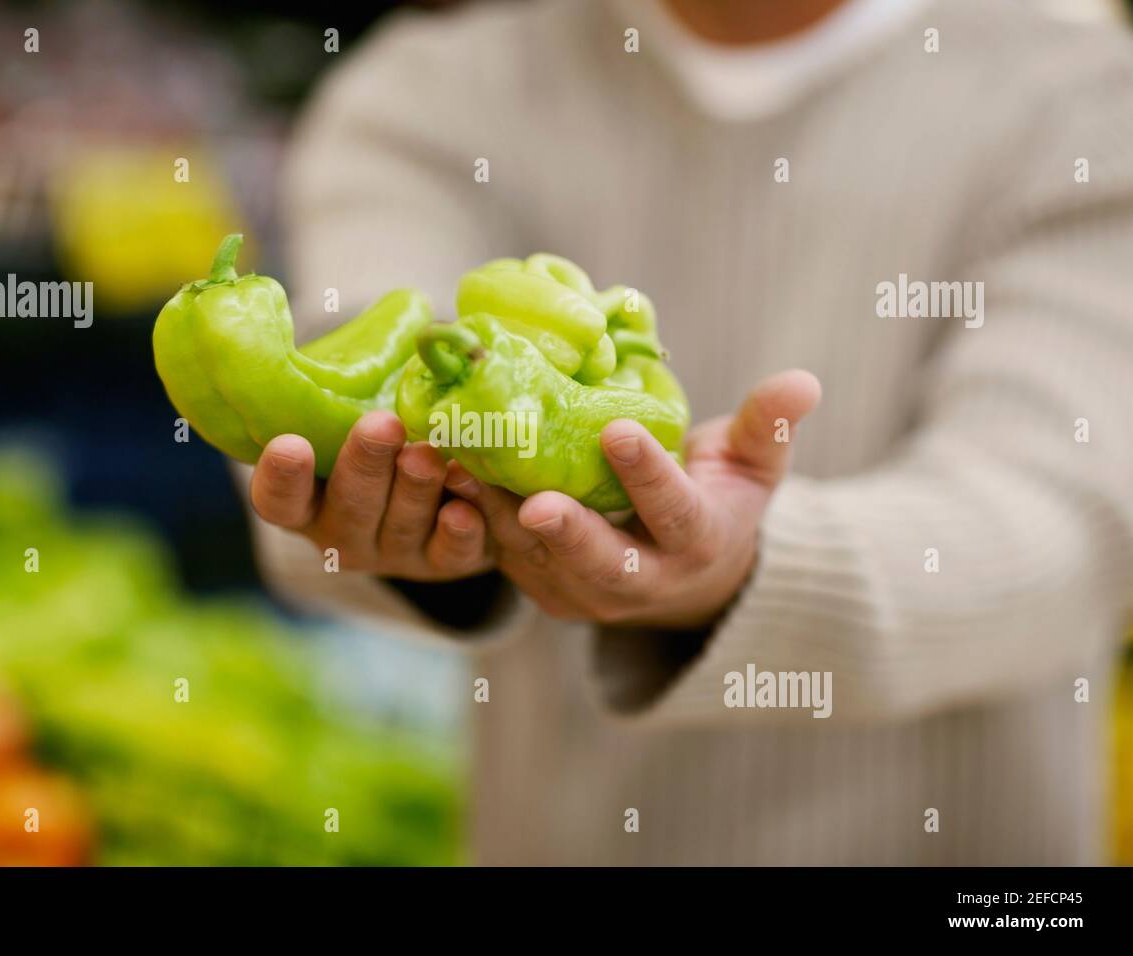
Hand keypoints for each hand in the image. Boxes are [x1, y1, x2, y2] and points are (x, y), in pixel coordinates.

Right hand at [249, 410, 492, 580]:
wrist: (447, 491)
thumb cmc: (386, 438)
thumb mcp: (358, 415)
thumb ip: (355, 390)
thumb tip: (385, 328)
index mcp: (309, 499)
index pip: (279, 498)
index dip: (281, 476)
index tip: (289, 443)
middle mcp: (344, 531)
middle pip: (348, 507)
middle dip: (365, 464)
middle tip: (381, 424)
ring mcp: (394, 552)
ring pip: (401, 527)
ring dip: (414, 489)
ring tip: (428, 453)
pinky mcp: (444, 562)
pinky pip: (451, 553)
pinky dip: (458, 532)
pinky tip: (463, 508)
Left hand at [443, 369, 821, 627]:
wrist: (686, 573)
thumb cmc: (718, 499)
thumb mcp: (752, 466)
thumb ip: (768, 427)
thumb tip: (803, 381)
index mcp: (695, 544)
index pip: (674, 512)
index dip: (648, 475)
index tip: (618, 429)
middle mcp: (642, 582)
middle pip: (603, 564)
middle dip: (568, 534)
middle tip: (533, 500)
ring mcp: (588, 595)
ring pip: (541, 563)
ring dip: (503, 521)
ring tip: (470, 469)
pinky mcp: (545, 592)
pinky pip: (509, 560)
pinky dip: (479, 524)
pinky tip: (451, 476)